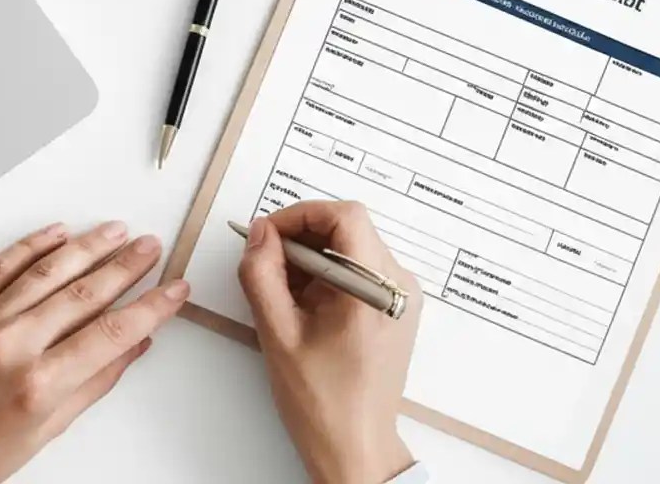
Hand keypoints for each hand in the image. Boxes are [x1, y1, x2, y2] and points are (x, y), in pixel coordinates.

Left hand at [0, 221, 189, 483]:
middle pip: (84, 294)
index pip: (111, 334)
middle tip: (151, 247)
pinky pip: (0, 268)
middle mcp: (13, 347)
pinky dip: (30, 246)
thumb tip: (135, 345)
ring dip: (85, 247)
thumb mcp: (50, 429)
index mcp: (40, 385)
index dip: (150, 308)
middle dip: (124, 266)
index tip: (174, 291)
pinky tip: (57, 233)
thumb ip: (96, 382)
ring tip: (115, 231)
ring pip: (45, 272)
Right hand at [238, 201, 421, 483]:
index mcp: (376, 290)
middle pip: (348, 229)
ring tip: (283, 293)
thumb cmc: (322, 402)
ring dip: (310, 258)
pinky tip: (302, 304)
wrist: (355, 445)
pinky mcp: (393, 307)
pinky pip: (357, 270)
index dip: (300, 214)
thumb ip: (262, 275)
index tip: (267, 233)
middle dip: (300, 237)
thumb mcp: (278, 334)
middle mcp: (398, 286)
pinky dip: (324, 275)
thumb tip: (259, 233)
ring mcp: (400, 296)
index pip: (345, 217)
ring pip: (349, 248)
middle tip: (266, 263)